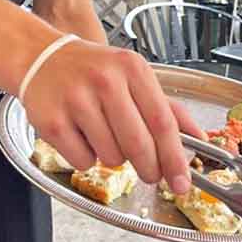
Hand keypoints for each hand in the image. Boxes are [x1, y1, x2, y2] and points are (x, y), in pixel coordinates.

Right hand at [22, 40, 203, 194]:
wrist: (43, 59)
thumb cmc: (93, 70)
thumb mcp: (133, 76)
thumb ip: (168, 107)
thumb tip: (199, 138)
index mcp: (131, 68)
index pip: (162, 122)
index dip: (175, 157)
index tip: (182, 181)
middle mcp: (105, 81)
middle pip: (139, 144)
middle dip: (149, 168)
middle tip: (148, 171)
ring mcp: (76, 100)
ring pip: (111, 157)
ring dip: (114, 157)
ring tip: (103, 133)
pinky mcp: (52, 121)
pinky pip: (83, 161)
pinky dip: (87, 158)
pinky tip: (81, 135)